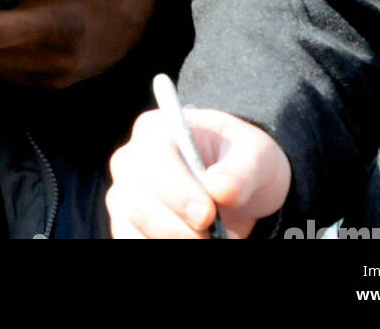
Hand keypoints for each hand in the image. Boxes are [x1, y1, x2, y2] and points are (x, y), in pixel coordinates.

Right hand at [106, 106, 291, 237]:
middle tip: (217, 240)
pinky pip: (135, 244)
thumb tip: (220, 190)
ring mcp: (125, 197)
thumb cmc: (240, 158)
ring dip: (176, 242)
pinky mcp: (128, 227)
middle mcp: (131, 163)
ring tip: (216, 240)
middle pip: (139, 205)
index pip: (154, 160)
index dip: (178, 191)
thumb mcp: (254, 154)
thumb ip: (241, 170)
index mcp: (155, 131)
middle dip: (179, 230)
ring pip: (135, 232)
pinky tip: (195, 242)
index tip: (208, 215)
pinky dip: (168, 249)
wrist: (235, 183)